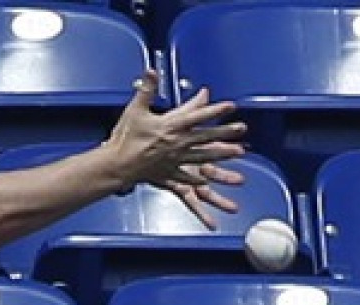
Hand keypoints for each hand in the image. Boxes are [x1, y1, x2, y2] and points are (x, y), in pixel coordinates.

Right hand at [104, 70, 246, 228]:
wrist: (117, 164)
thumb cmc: (125, 137)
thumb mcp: (135, 109)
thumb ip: (146, 90)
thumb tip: (151, 71)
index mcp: (170, 126)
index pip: (197, 115)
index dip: (215, 110)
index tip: (230, 106)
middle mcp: (177, 143)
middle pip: (206, 136)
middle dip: (225, 132)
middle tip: (242, 129)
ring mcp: (175, 159)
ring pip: (204, 156)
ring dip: (222, 153)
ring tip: (239, 152)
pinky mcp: (169, 172)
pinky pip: (186, 176)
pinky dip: (198, 179)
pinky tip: (208, 179)